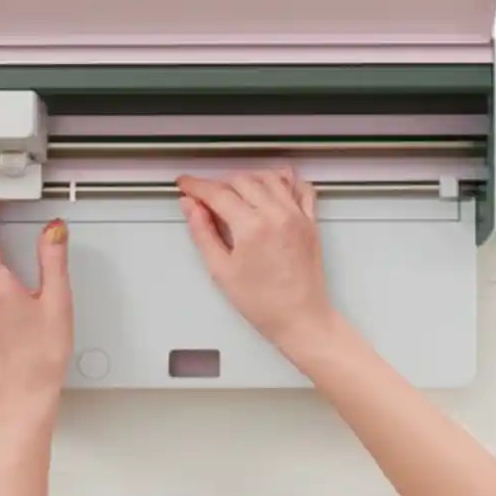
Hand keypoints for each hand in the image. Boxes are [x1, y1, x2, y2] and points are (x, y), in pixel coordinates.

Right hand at [176, 170, 338, 350]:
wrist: (300, 318)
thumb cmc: (261, 302)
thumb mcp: (221, 270)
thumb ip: (202, 232)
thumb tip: (190, 205)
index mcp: (252, 227)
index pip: (218, 193)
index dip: (196, 186)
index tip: (185, 184)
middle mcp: (277, 214)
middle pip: (242, 180)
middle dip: (219, 183)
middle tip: (205, 196)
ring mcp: (297, 215)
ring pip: (270, 177)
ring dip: (247, 178)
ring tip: (233, 192)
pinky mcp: (310, 221)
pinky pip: (300, 188)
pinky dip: (284, 181)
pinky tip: (271, 187)